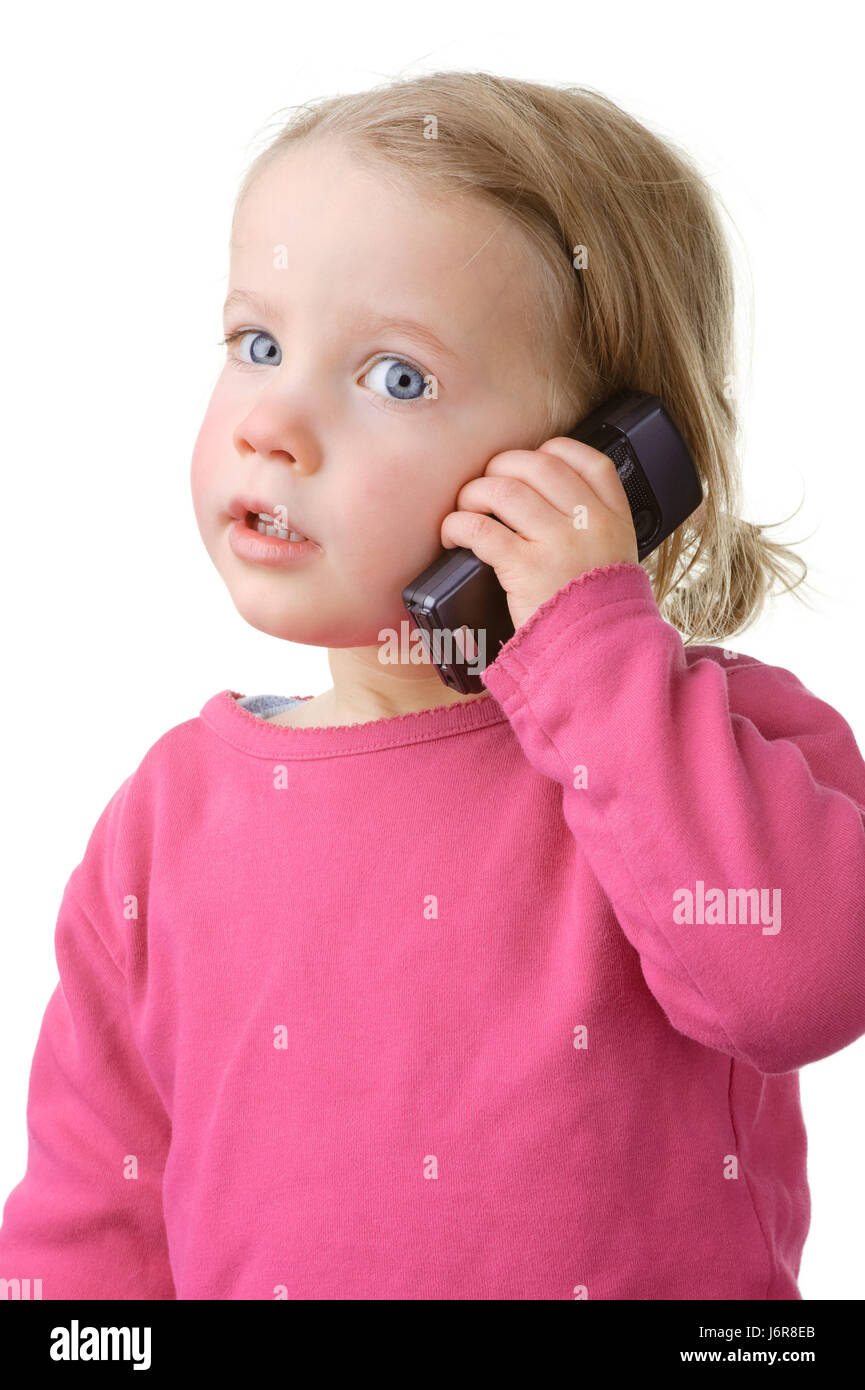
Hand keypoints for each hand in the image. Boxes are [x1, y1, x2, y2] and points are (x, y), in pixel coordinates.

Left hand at [440, 437, 639, 630]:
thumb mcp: (615, 562)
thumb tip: (551, 503)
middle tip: (486, 486)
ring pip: (504, 489)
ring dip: (474, 493)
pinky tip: (453, 536)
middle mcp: (589, 523)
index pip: (586, 460)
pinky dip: (457, 524)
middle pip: (538, 465)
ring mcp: (559, 543)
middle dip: (502, 467)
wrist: (599, 658)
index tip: (530, 462)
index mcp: (615, 518)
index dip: (552, 451)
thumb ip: (594, 529)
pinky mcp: (526, 568)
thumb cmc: (598, 614)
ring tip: (465, 509)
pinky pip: (480, 527)